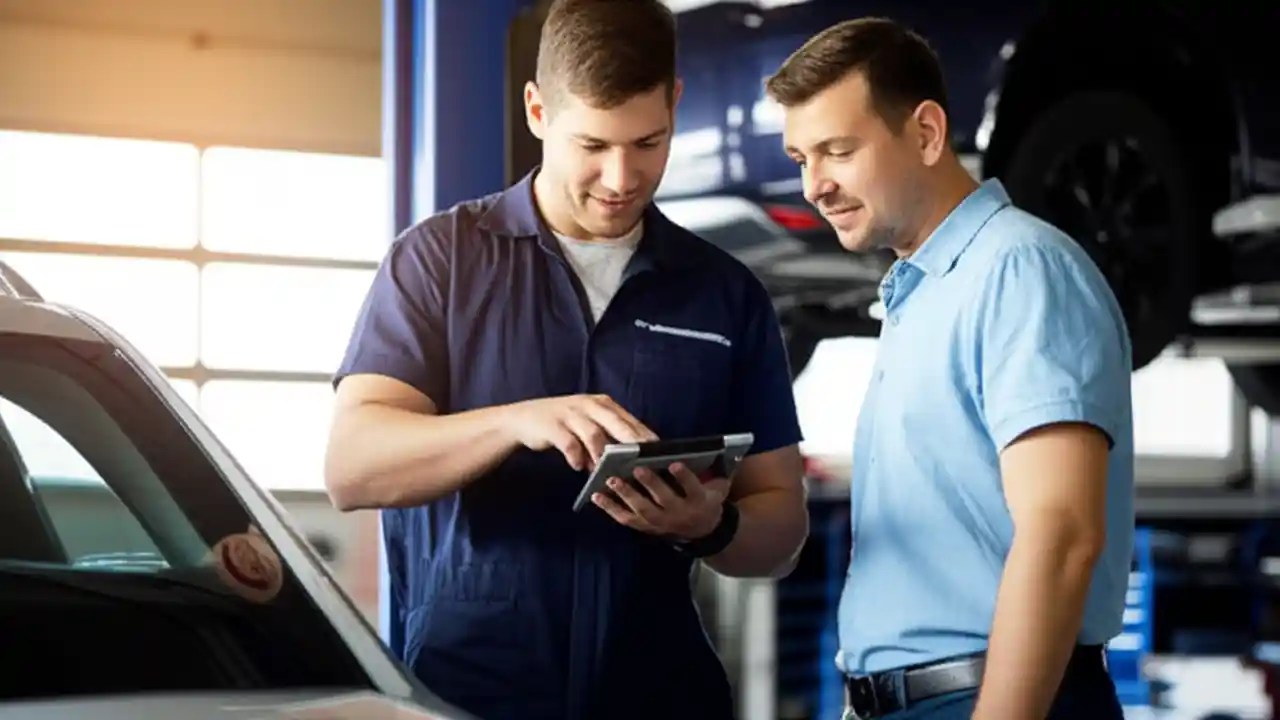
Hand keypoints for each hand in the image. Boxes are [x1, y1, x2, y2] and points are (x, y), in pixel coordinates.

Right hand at [506, 394, 656, 470]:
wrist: (522, 419)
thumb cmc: (562, 425)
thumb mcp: (587, 426)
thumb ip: (608, 439)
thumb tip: (631, 462)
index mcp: (602, 404)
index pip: (629, 420)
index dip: (645, 436)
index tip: (661, 453)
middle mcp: (589, 405)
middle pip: (616, 424)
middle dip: (632, 443)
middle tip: (644, 461)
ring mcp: (570, 414)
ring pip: (593, 434)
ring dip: (602, 454)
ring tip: (608, 470)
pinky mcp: (553, 425)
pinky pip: (568, 442)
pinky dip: (575, 456)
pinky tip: (579, 467)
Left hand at [592, 463, 731, 540]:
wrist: (703, 531)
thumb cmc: (708, 499)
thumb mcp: (719, 487)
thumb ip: (717, 470)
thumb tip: (720, 449)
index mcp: (699, 501)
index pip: (693, 489)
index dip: (684, 478)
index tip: (674, 464)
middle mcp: (679, 514)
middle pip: (664, 500)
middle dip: (651, 484)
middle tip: (637, 469)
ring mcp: (661, 523)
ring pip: (642, 510)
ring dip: (626, 495)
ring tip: (611, 480)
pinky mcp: (646, 527)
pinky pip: (627, 519)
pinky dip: (610, 509)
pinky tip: (597, 496)